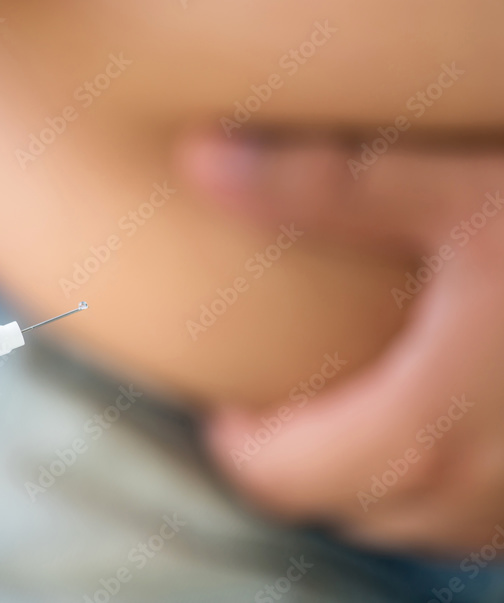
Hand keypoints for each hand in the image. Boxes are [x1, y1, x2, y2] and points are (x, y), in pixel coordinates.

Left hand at [180, 129, 503, 555]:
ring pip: (403, 519)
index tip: (230, 393)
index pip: (277, 476)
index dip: (238, 437)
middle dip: (294, 453)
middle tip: (284, 389)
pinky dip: (432, 475)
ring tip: (355, 396)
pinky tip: (445, 411)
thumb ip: (328, 185)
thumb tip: (203, 160)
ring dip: (361, 468)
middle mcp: (476, 492)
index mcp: (426, 428)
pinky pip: (472, 517)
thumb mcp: (468, 189)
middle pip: (332, 504)